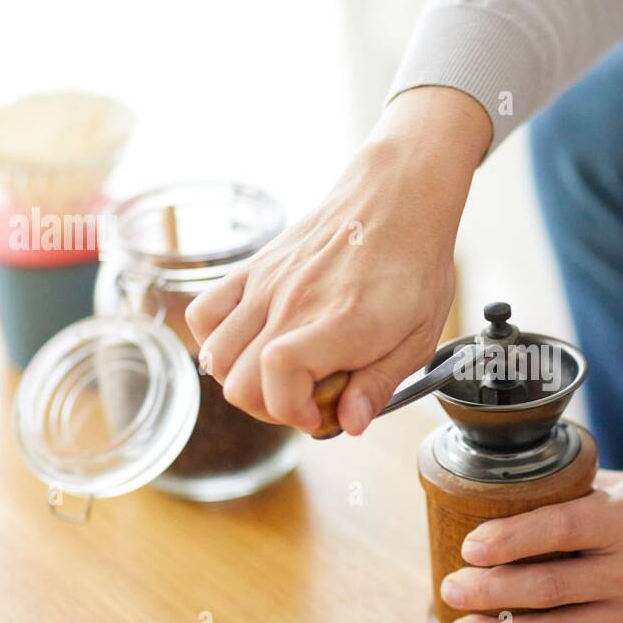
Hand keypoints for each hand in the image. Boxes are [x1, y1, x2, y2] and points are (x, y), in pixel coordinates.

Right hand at [185, 87, 491, 433]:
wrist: (395, 198)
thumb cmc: (414, 264)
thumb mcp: (419, 336)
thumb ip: (379, 384)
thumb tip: (348, 424)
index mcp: (339, 323)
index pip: (277, 377)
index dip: (290, 411)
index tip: (318, 415)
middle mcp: (293, 303)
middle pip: (239, 382)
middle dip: (270, 408)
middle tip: (306, 400)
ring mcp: (266, 284)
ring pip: (216, 356)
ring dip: (243, 381)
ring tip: (282, 377)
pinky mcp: (253, 269)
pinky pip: (203, 313)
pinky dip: (215, 341)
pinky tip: (251, 346)